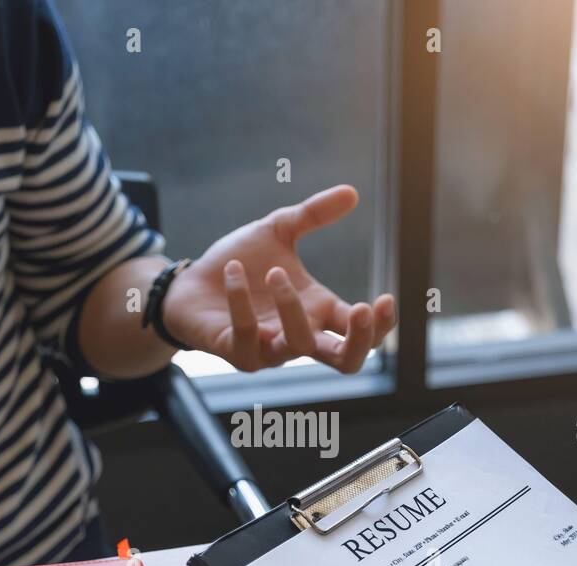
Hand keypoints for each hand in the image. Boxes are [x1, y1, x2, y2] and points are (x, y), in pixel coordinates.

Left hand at [161, 185, 396, 372]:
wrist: (191, 283)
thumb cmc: (239, 263)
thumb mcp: (278, 231)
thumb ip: (313, 214)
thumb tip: (351, 192)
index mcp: (318, 311)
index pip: (361, 332)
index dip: (381, 325)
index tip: (386, 297)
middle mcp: (299, 335)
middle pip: (346, 362)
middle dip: (359, 340)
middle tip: (360, 309)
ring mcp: (269, 349)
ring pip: (298, 345)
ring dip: (291, 306)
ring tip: (275, 269)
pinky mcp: (237, 352)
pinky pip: (247, 334)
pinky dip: (241, 299)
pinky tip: (233, 271)